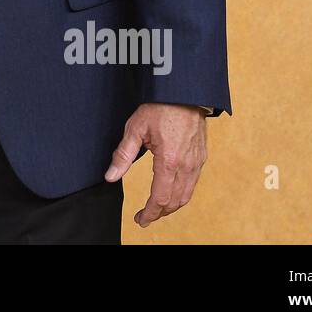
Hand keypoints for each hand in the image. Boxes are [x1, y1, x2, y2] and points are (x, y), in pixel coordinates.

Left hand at [104, 102, 207, 226]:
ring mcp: (196, 162)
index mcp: (169, 161)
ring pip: (186, 195)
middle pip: (174, 202)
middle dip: (159, 213)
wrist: (184, 92)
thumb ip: (123, 155)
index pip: (160, 198)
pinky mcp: (201, 157)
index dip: (149, 212)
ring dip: (171, 206)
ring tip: (156, 209)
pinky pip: (193, 184)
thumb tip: (110, 177)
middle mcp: (186, 165)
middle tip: (144, 217)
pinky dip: (181, 194)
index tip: (139, 219)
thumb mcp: (135, 128)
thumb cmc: (159, 107)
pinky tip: (171, 193)